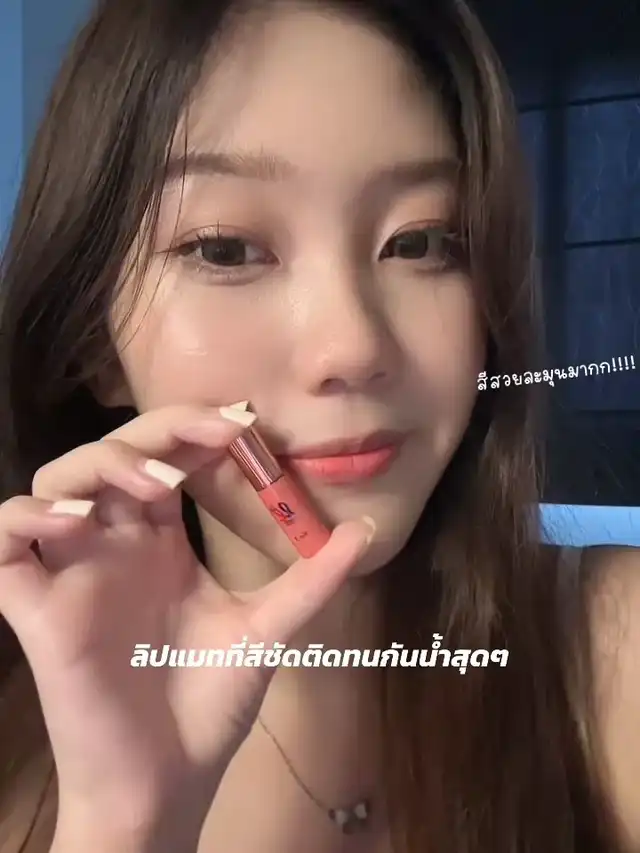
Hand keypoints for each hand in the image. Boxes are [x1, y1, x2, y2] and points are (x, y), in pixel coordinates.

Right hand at [0, 405, 373, 848]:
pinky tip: (72, 522)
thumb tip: (366, 527)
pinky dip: (24, 517)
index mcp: (162, 541)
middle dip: (152, 434)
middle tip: (206, 440)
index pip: (165, 459)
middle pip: (112, 455)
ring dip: (96, 466)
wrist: (169, 779)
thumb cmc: (210, 705)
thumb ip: (312, 579)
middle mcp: (115, 544)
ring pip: (53, 483)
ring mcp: (73, 570)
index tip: (241, 426)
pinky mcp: (35, 607)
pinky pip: (5, 539)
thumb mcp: (268, 630)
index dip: (193, 431)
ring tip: (152, 488)